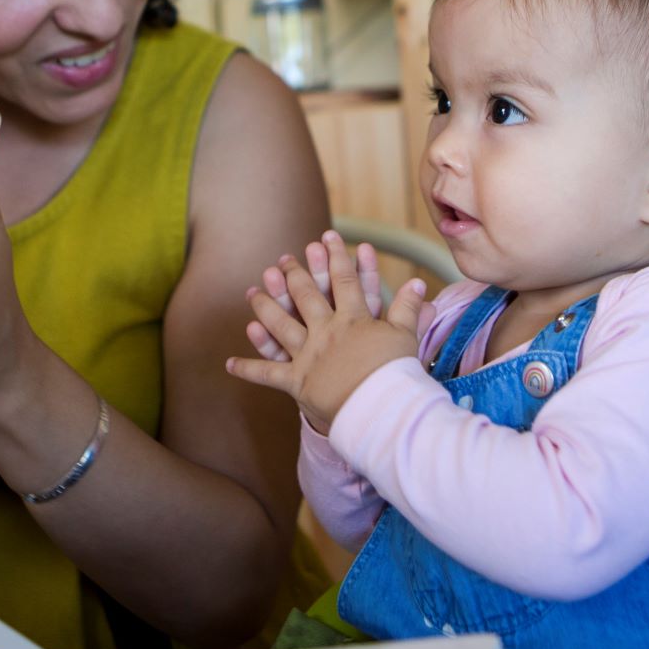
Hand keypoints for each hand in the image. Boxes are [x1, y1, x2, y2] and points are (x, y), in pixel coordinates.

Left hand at [226, 231, 424, 434]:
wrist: (382, 411)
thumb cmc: (397, 375)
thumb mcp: (406, 338)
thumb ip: (410, 309)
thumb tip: (419, 283)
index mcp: (353, 320)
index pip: (344, 281)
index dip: (337, 257)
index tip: (328, 237)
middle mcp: (326, 332)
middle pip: (306, 297)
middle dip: (294, 275)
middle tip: (282, 259)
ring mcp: (308, 356)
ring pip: (281, 326)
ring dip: (265, 308)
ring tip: (252, 293)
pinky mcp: (296, 382)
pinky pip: (268, 374)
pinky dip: (248, 369)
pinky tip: (229, 364)